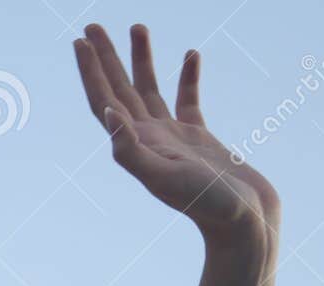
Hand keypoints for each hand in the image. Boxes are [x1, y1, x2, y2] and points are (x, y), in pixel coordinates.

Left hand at [74, 23, 279, 244]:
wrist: (243, 221)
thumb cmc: (204, 203)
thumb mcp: (162, 176)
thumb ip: (131, 149)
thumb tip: (108, 112)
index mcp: (135, 145)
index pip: (105, 101)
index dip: (91, 72)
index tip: (80, 41)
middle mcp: (148, 139)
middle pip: (119, 89)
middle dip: (104, 58)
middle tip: (91, 26)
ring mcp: (172, 138)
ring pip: (149, 90)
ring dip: (141, 60)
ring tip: (137, 27)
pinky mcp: (199, 138)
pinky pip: (188, 100)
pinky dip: (187, 77)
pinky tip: (189, 55)